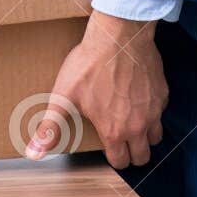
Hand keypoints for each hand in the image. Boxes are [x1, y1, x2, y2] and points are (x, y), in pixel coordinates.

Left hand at [25, 10, 167, 169]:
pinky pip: (161, 111)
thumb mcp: (63, 96)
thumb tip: (33, 154)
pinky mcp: (162, 92)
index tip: (107, 149)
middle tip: (121, 141)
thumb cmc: (89, 64)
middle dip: (132, 154)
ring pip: (156, 137)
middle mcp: (139, 126)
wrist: (118, 35)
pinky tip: (139, 99)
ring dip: (145, 136)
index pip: (121, 162)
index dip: (113, 158)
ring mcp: (154, 109)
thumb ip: (50, 128)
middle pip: (143, 156)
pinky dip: (152, 111)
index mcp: (114, 131)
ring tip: (131, 123)